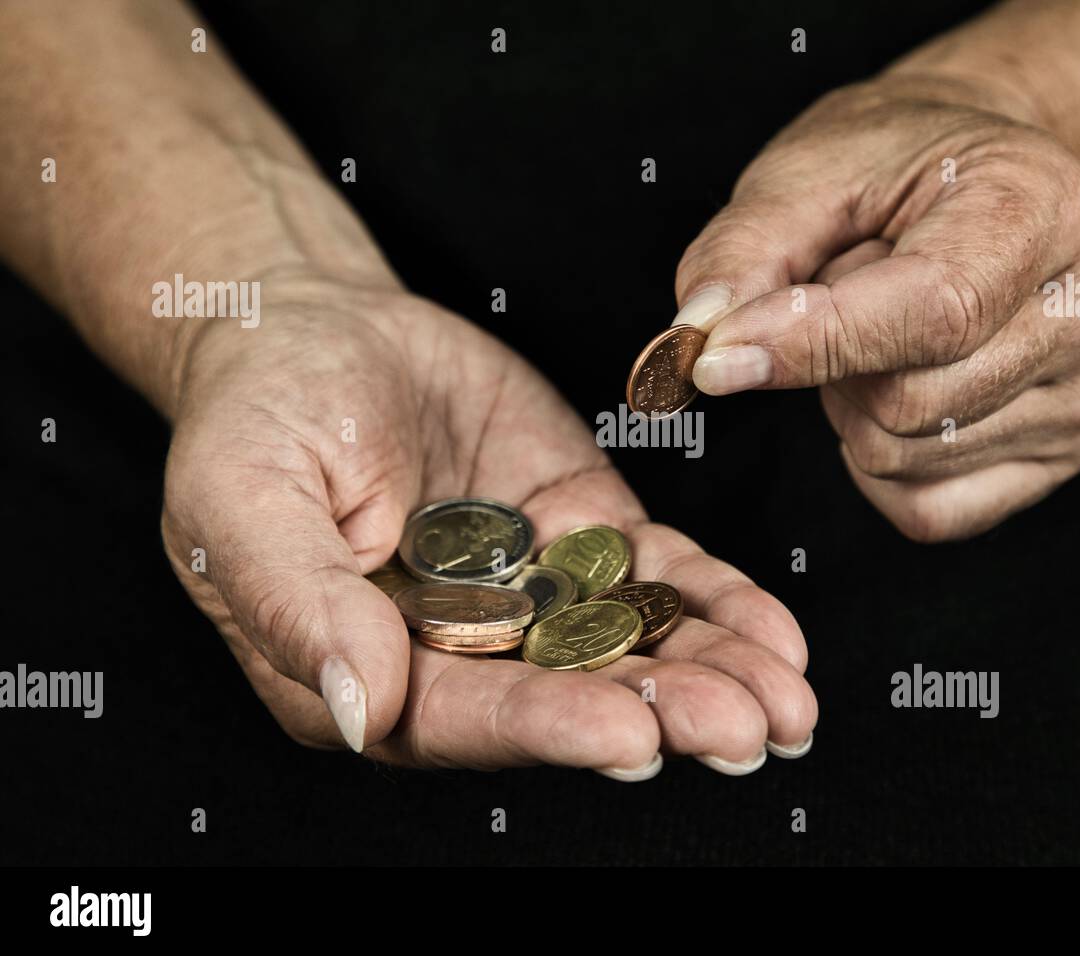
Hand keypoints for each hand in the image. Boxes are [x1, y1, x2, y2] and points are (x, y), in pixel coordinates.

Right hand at [160, 274, 815, 775]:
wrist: (313, 329)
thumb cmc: (256, 414)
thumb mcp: (242, 498)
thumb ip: (296, 604)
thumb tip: (357, 709)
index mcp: (365, 669)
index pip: (463, 716)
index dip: (549, 727)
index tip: (633, 734)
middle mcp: (458, 650)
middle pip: (568, 696)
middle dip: (664, 713)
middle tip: (751, 731)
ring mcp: (527, 593)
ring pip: (628, 646)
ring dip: (713, 676)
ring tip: (790, 705)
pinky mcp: (577, 532)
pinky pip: (655, 574)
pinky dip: (717, 603)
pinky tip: (776, 636)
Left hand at [674, 75, 1079, 540]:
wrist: (981, 179)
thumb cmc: (896, 168)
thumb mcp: (806, 172)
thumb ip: (743, 254)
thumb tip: (698, 343)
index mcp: (1040, 206)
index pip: (933, 312)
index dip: (814, 346)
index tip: (718, 358)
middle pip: (909, 403)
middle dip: (831, 366)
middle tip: (843, 300)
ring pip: (906, 458)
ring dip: (853, 407)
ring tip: (881, 335)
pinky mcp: (1065, 453)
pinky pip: (931, 510)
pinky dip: (880, 468)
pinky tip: (898, 391)